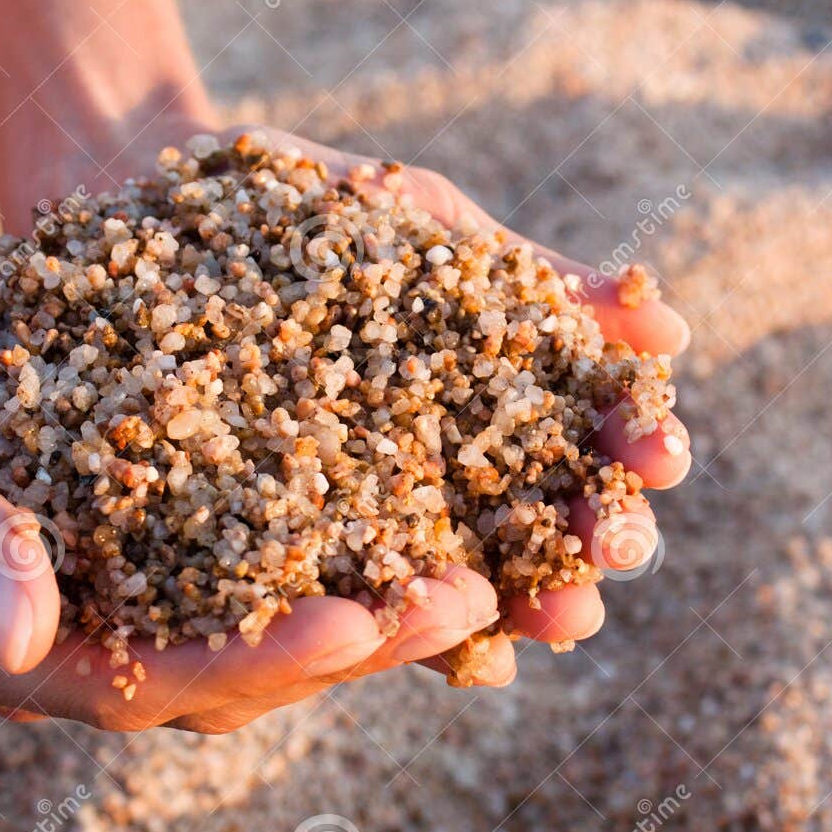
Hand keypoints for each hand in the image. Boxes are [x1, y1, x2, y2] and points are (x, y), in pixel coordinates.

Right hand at [0, 250, 502, 732]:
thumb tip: (24, 644)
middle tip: (467, 601)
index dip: (247, 662)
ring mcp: (109, 590)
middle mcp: (63, 640)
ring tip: (480, 570)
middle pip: (221, 675)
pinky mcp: (147, 532)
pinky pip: (252, 556)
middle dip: (346, 645)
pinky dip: (335, 541)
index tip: (353, 625)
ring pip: (253, 624)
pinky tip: (426, 508)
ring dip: (365, 604)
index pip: (134, 686)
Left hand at [213, 123, 694, 685]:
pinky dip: (369, 624)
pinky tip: (409, 635)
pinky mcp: (254, 552)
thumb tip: (671, 328)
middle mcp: (431, 483)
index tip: (660, 454)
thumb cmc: (308, 208)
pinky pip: (313, 604)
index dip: (628, 457)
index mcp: (488, 412)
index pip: (579, 449)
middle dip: (580, 545)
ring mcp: (348, 520)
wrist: (159, 195)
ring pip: (438, 585)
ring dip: (504, 605)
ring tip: (552, 611)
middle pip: (527, 535)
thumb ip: (535, 280)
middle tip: (613, 543)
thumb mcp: (426, 227)